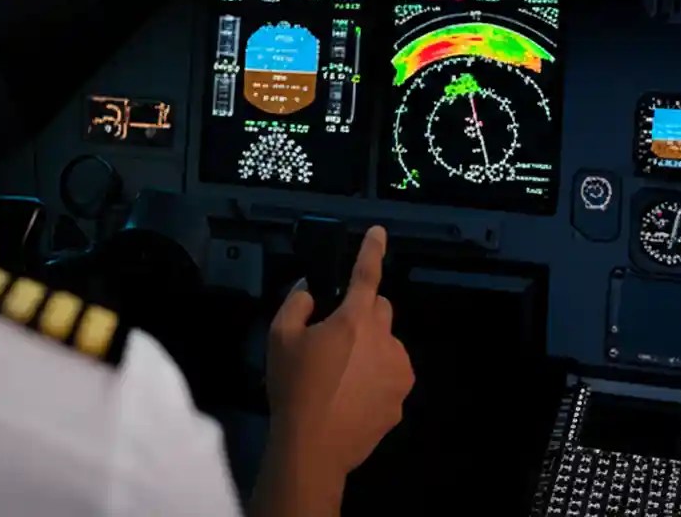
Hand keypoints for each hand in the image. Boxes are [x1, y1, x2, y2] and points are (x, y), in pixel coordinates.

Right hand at [266, 225, 413, 476]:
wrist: (313, 447)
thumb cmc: (293, 388)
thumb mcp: (279, 338)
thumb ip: (297, 304)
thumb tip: (311, 293)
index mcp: (354, 319)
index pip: (366, 274)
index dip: (372, 249)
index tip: (378, 232)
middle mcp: (384, 339)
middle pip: (380, 308)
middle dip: (361, 312)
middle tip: (332, 335)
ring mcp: (398, 370)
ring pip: (386, 343)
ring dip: (369, 346)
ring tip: (339, 374)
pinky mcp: (401, 398)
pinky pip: (390, 374)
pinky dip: (375, 376)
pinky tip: (350, 396)